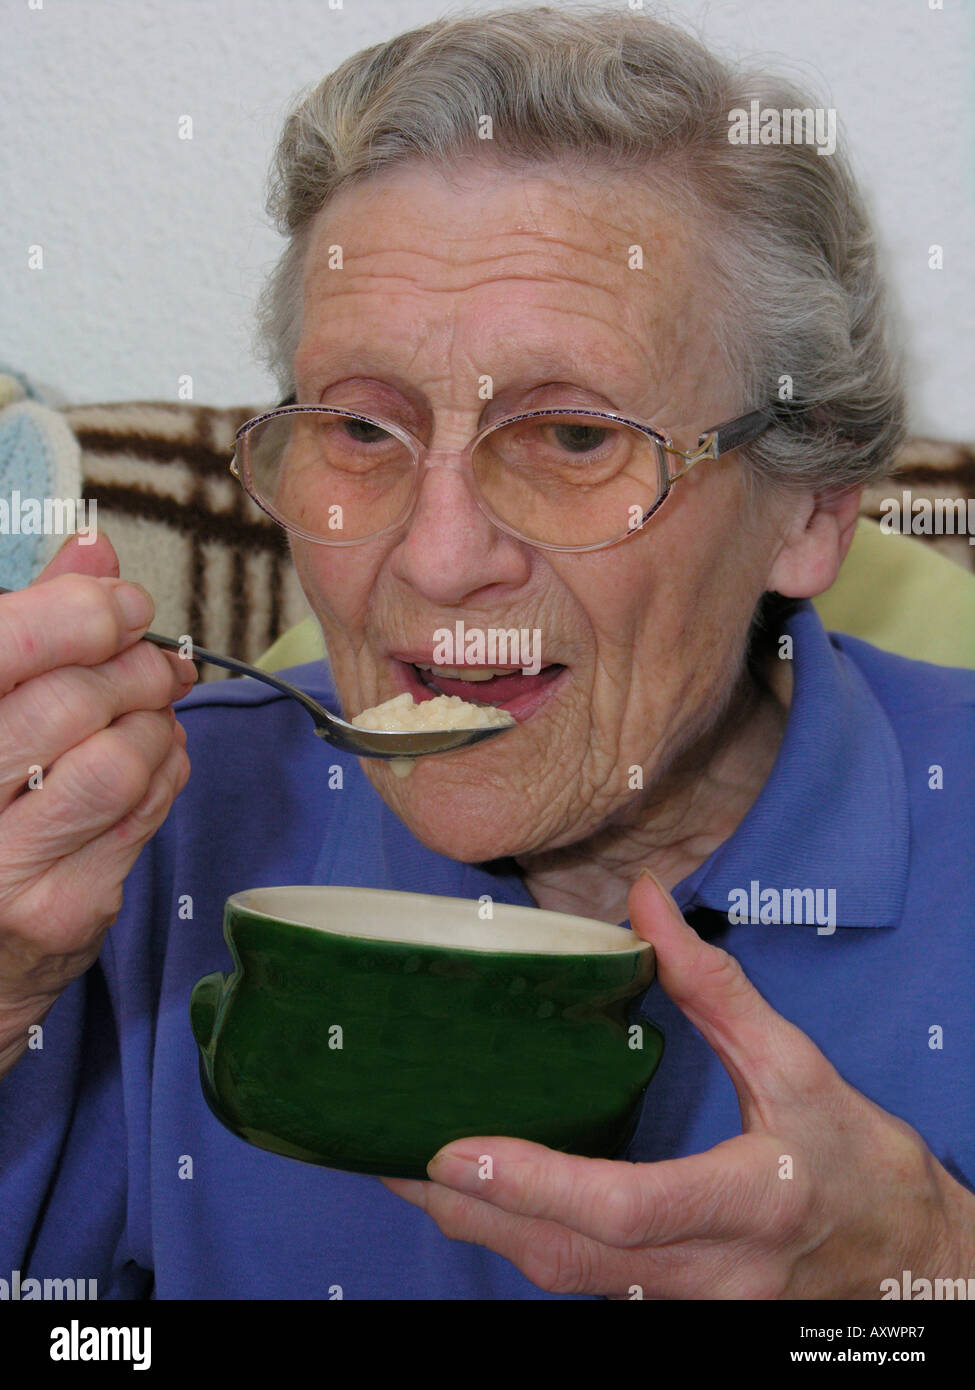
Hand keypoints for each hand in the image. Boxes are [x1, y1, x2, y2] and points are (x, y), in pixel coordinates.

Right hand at [0, 534, 195, 1076]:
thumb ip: (30, 629)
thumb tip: (94, 548)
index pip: (3, 649)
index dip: (78, 614)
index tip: (122, 605)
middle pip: (68, 704)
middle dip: (134, 667)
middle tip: (155, 660)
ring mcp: (1, 867)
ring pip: (116, 761)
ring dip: (155, 721)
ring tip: (152, 711)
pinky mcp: (59, 912)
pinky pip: (143, 814)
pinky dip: (167, 769)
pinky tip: (151, 758)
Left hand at [382, 872, 973, 1297]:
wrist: (903, 1261)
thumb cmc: (856, 1162)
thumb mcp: (800, 1066)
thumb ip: (718, 989)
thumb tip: (646, 905)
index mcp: (747, 1202)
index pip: (627, 1206)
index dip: (535, 1182)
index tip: (453, 1150)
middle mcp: (707, 1272)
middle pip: (568, 1256)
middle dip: (473, 1211)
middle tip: (393, 1157)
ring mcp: (685, 1302)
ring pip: (565, 1279)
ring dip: (483, 1231)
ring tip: (410, 1173)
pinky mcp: (668, 1305)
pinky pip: (580, 1281)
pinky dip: (519, 1241)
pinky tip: (479, 1199)